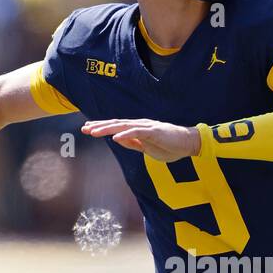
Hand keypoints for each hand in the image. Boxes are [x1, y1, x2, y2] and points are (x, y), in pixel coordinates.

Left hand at [81, 118, 200, 161]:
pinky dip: (126, 134)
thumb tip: (117, 139)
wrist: (188, 144)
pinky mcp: (154, 131)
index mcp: (137, 129)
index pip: (116, 127)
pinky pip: (138, 132)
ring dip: (107, 128)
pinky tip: (115, 137)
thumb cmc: (169, 146)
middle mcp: (140, 125)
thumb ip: (133, 143)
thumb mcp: (146, 147)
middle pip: (116, 124)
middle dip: (99, 126)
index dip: (101, 127)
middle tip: (84, 128)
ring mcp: (147, 127)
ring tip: (94, 131)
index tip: (87, 129)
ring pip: (123, 126)